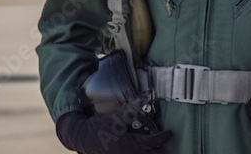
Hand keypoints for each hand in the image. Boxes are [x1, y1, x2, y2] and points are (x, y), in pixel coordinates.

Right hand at [56, 95, 170, 153]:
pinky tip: (142, 147)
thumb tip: (143, 101)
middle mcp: (127, 153)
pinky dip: (140, 151)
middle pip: (149, 152)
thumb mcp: (115, 118)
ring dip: (150, 150)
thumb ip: (130, 112)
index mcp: (129, 144)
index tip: (169, 132)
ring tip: (156, 145)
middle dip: (158, 147)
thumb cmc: (98, 126)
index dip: (162, 137)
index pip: (151, 142)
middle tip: (164, 140)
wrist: (81, 136)